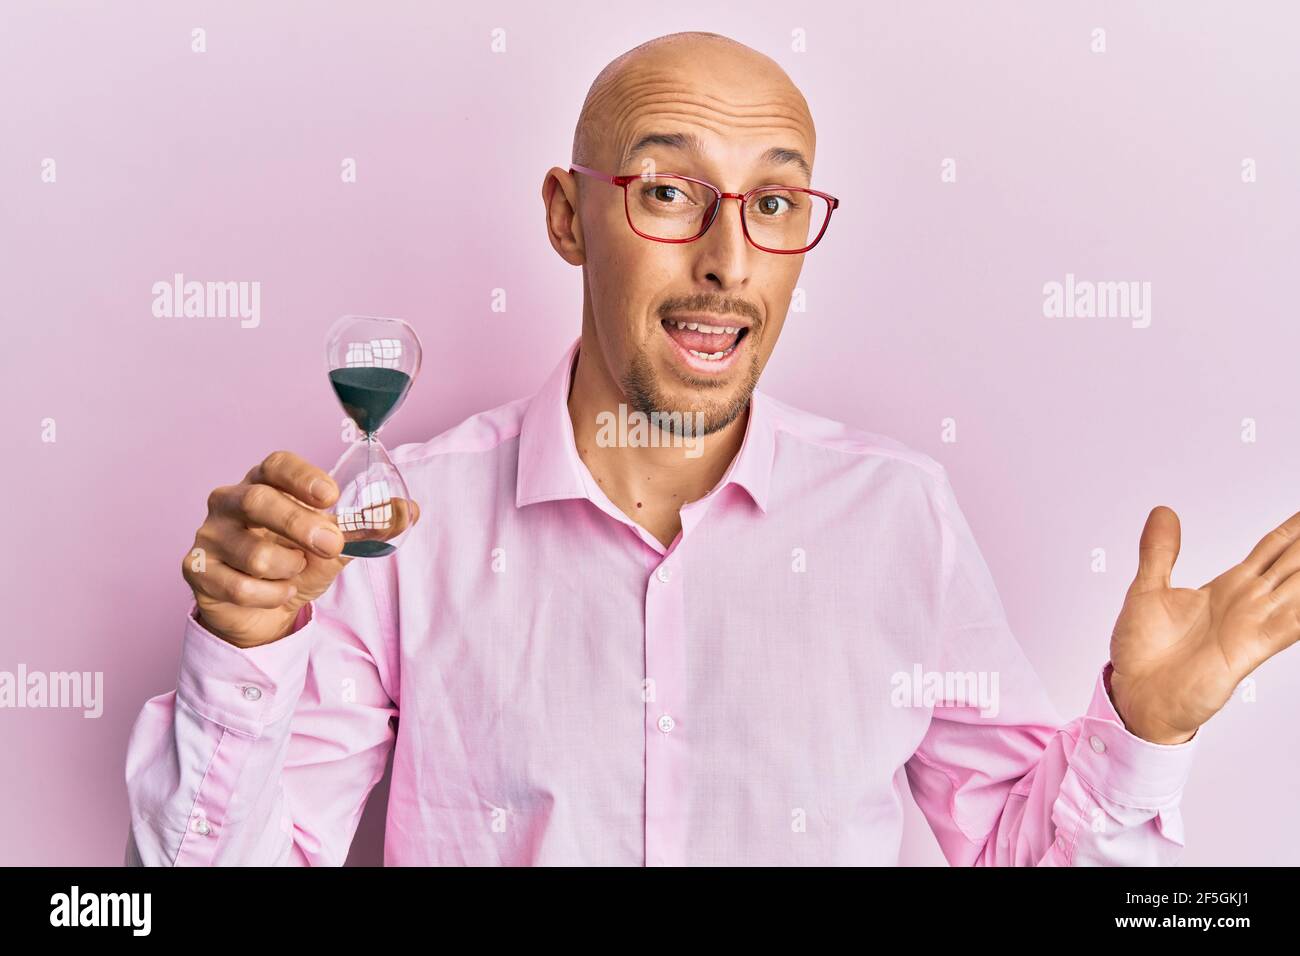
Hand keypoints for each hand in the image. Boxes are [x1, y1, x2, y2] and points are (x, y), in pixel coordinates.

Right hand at [181, 450, 419, 647]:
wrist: (264, 610)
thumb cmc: (297, 563)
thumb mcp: (337, 544)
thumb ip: (369, 527)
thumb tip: (411, 510)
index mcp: (264, 483)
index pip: (276, 465)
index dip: (302, 477)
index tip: (331, 496)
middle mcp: (230, 501)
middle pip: (259, 501)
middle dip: (299, 525)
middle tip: (331, 544)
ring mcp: (209, 534)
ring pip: (252, 552)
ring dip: (287, 570)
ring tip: (294, 572)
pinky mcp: (195, 568)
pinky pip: (236, 585)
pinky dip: (268, 595)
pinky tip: (274, 592)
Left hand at [1108, 505, 1299, 743]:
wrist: (1135, 694)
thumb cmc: (1142, 652)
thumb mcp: (1146, 589)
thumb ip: (1159, 551)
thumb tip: (1163, 512)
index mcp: (1227, 588)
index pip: (1271, 550)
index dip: (1293, 530)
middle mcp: (1247, 604)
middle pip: (1294, 563)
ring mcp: (1253, 625)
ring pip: (1299, 586)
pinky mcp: (1251, 648)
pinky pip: (1292, 623)